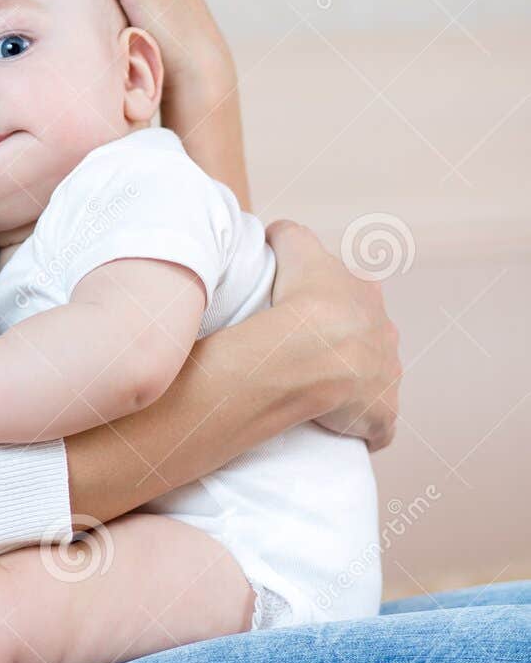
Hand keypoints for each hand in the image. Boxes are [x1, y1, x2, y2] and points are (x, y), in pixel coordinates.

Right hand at [266, 219, 400, 451]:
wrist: (316, 349)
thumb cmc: (304, 296)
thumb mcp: (295, 245)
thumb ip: (288, 233)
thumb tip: (275, 233)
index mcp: (368, 298)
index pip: (354, 299)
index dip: (331, 307)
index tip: (307, 316)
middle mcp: (387, 335)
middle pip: (369, 339)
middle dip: (348, 347)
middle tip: (309, 356)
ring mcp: (388, 377)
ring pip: (375, 380)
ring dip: (356, 387)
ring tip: (319, 393)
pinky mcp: (382, 416)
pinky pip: (378, 426)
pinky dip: (365, 429)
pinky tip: (341, 430)